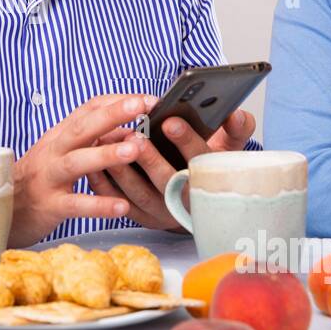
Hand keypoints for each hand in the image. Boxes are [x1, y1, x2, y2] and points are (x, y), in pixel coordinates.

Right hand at [8, 94, 155, 247]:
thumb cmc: (40, 179)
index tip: (149, 99)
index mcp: (59, 135)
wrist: (1, 207)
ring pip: (77, 162)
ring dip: (106, 154)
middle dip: (113, 114)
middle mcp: (53, 151)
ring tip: (134, 150)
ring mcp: (49, 178)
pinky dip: (98, 205)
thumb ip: (92, 142)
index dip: (118, 102)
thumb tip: (132, 131)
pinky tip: (121, 207)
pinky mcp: (49, 206)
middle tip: (143, 106)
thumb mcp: (61, 153)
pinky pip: (75, 204)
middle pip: (82, 128)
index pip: (89, 109)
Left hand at [85, 109, 256, 229]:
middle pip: (166, 181)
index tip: (170, 120)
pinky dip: (103, 183)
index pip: (200, 161)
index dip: (186, 141)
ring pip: (138, 193)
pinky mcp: (139, 216)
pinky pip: (118, 201)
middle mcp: (184, 200)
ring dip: (121, 169)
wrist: (197, 201)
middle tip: (134, 135)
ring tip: (107, 142)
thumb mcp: (230, 149)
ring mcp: (160, 211)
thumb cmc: (210, 165)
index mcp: (208, 180)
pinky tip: (93, 161)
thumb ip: (237, 129)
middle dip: (149, 158)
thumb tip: (236, 113)